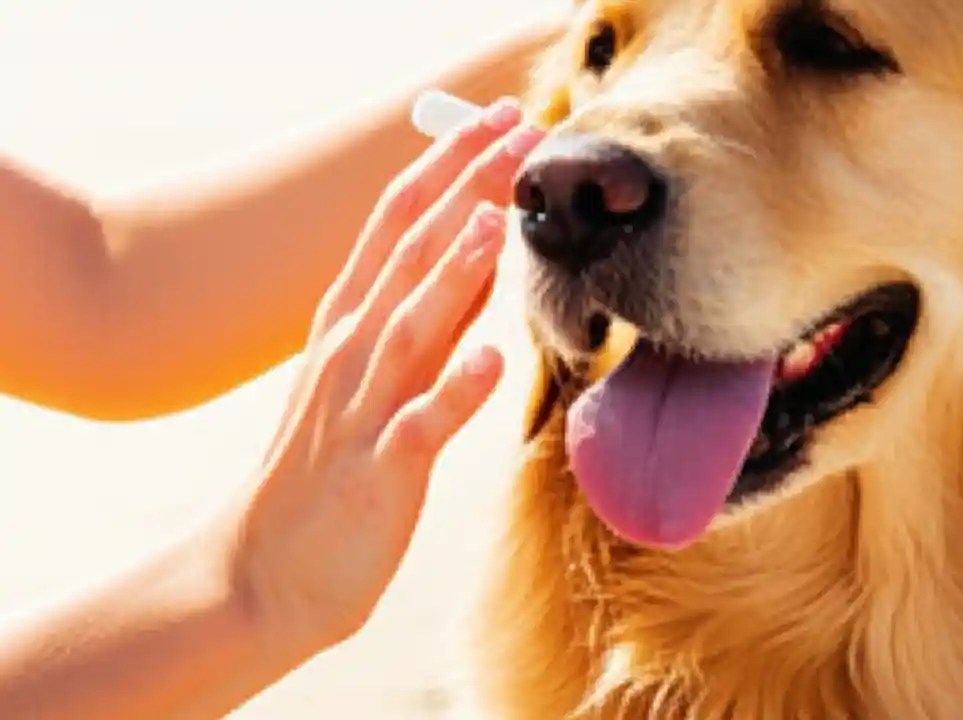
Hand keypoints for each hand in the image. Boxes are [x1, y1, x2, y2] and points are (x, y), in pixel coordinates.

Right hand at [221, 98, 544, 658]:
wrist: (267, 571)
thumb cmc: (330, 466)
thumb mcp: (374, 373)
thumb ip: (428, 315)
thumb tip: (481, 250)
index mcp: (349, 322)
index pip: (399, 223)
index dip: (449, 166)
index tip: (500, 118)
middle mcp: (351, 354)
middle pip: (408, 255)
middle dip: (463, 188)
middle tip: (515, 130)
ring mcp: (361, 411)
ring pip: (408, 329)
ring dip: (450, 274)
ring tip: (493, 221)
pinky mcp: (377, 473)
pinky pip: (420, 425)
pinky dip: (453, 391)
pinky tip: (489, 358)